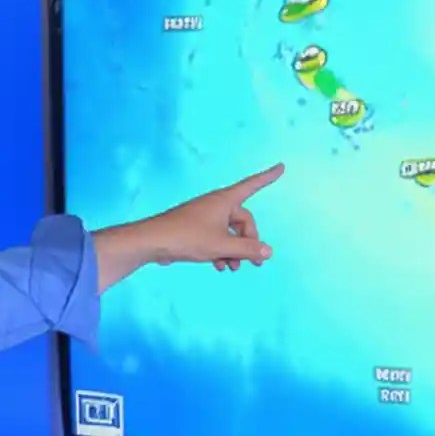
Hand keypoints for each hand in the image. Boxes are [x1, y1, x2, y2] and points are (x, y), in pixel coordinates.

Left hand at [143, 163, 283, 271]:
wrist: (152, 242)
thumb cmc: (186, 238)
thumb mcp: (221, 246)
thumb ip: (247, 249)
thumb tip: (268, 251)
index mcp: (224, 200)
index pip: (252, 185)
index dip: (267, 177)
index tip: (281, 166)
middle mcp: (216, 205)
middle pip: (243, 221)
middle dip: (248, 242)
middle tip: (252, 264)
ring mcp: (205, 216)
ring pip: (229, 232)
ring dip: (234, 250)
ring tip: (232, 269)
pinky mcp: (195, 228)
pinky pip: (216, 237)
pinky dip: (221, 250)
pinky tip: (219, 266)